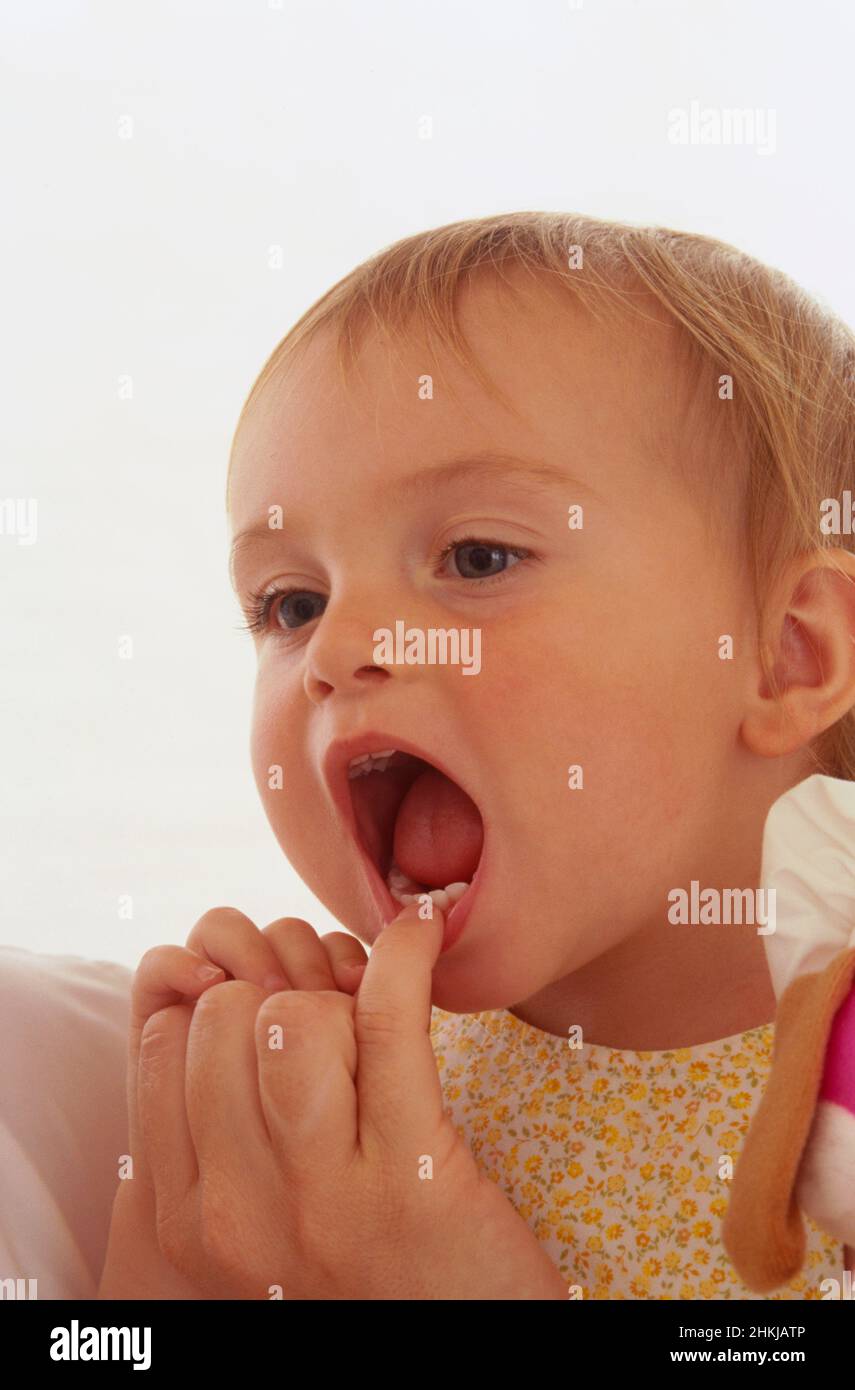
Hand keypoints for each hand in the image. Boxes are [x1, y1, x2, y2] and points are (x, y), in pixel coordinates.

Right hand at [137, 901, 566, 1299]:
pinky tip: (422, 934)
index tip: (275, 1009)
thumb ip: (217, 1124)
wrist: (466, 1354)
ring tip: (373, 1026)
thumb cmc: (368, 1274)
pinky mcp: (412, 1171)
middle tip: (335, 1015)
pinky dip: (405, 957)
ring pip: (290, 1015)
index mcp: (187, 1220)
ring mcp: (322, 1195)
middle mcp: (236, 1213)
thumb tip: (205, 979)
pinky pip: (387, 1019)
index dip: (223, 999)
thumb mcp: (261, 1221)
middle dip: (280, 989)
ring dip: (337, 996)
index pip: (165, 1040)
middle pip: (225, 1015)